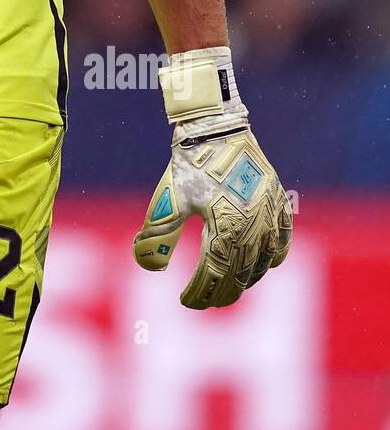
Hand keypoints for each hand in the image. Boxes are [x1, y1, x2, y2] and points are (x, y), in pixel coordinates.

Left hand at [133, 109, 292, 308]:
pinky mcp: (279, 204)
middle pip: (240, 278)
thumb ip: (158, 235)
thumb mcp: (170, 199)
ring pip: (263, 265)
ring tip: (226, 286)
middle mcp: (255, 229)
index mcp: (227, 231)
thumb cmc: (190, 163)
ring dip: (245, 281)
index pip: (214, 278)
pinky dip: (272, 259)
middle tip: (204, 301)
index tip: (185, 302)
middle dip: (221, 294)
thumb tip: (147, 265)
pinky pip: (282, 242)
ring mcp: (271, 218)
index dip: (199, 294)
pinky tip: (262, 265)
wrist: (216, 127)